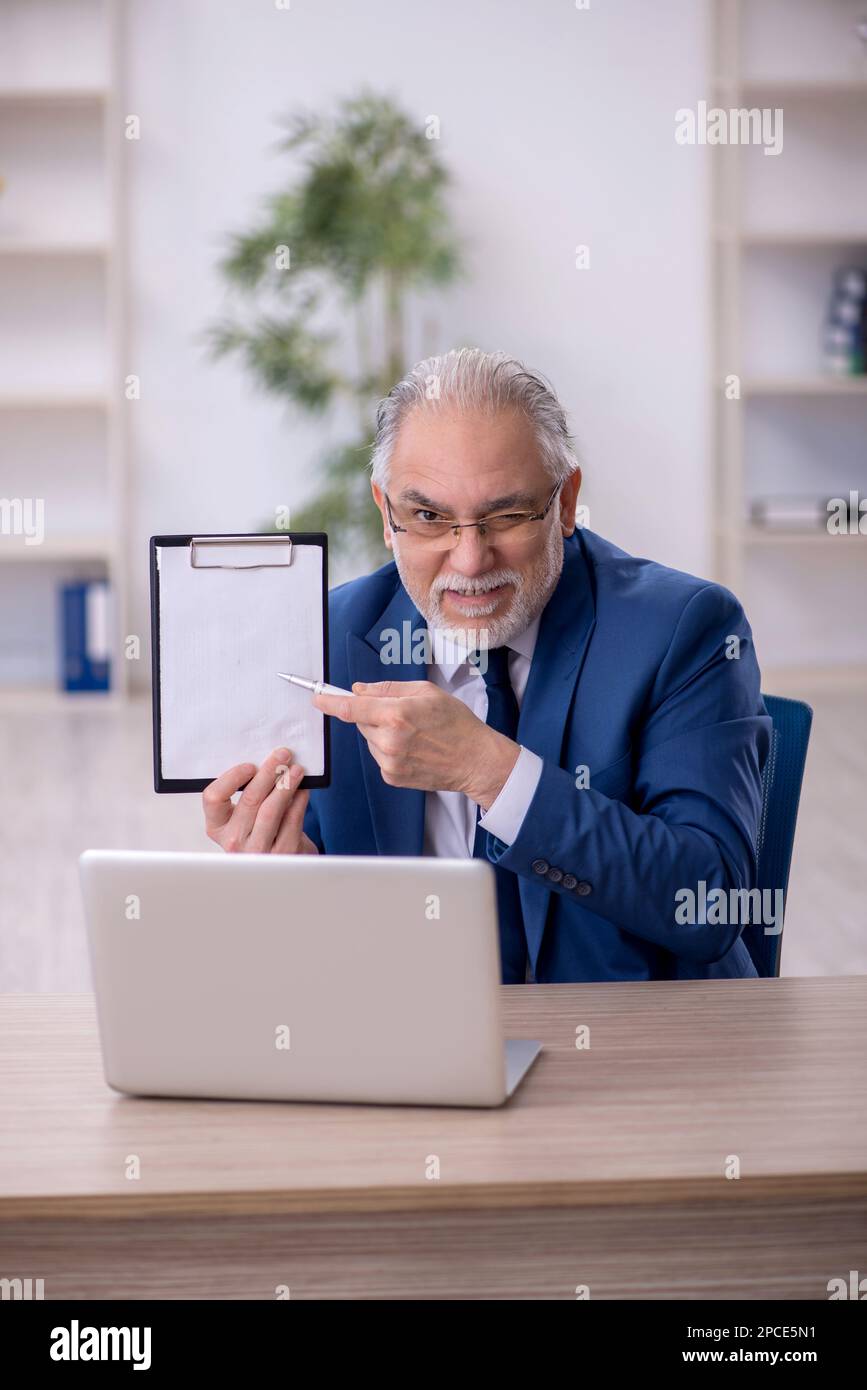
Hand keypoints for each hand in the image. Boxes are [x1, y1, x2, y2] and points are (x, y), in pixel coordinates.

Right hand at [202, 746, 318, 853]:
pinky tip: (303, 789)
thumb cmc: (262, 832)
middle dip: (268, 773)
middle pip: (249, 800)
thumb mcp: (245, 816)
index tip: (250, 766)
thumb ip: (248, 793)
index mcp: (217, 826)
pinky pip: (292, 820)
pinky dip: (299, 800)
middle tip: (282, 755)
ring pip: (271, 810)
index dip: (232, 778)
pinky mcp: (283, 853)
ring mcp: (258, 850)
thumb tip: (268, 762)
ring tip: (296, 770)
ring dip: (286, 785)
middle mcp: (233, 841)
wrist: (282, 864)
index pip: (213, 798)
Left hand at [313, 681, 519, 809]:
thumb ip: (388, 689)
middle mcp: (389, 740)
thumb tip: (358, 690)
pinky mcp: (392, 777)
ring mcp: (389, 762)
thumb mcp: (426, 692)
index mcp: (397, 714)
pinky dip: (389, 750)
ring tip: (413, 735)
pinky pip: (379, 757)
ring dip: (382, 734)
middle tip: (402, 715)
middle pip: (361, 722)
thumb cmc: (457, 723)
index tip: (317, 698)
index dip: (330, 702)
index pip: (351, 708)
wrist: (475, 760)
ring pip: (370, 740)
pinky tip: (413, 749)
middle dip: (373, 715)